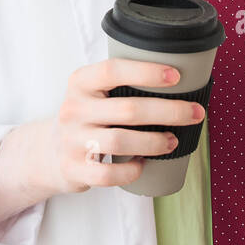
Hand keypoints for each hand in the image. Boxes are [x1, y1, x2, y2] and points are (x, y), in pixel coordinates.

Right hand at [36, 58, 206, 195]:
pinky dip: (131, 171)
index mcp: (80, 82)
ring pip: (120, 141)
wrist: (50, 152)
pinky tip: (143, 165)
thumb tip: (180, 82)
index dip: (146, 72)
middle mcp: (73, 109)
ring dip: (154, 142)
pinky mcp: (74, 169)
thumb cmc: (87, 117)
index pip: (112, 70)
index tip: (176, 76)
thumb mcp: (93, 93)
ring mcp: (72, 141)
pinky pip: (108, 174)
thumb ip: (121, 84)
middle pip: (127, 109)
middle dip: (168, 111)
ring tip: (173, 141)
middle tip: (194, 113)